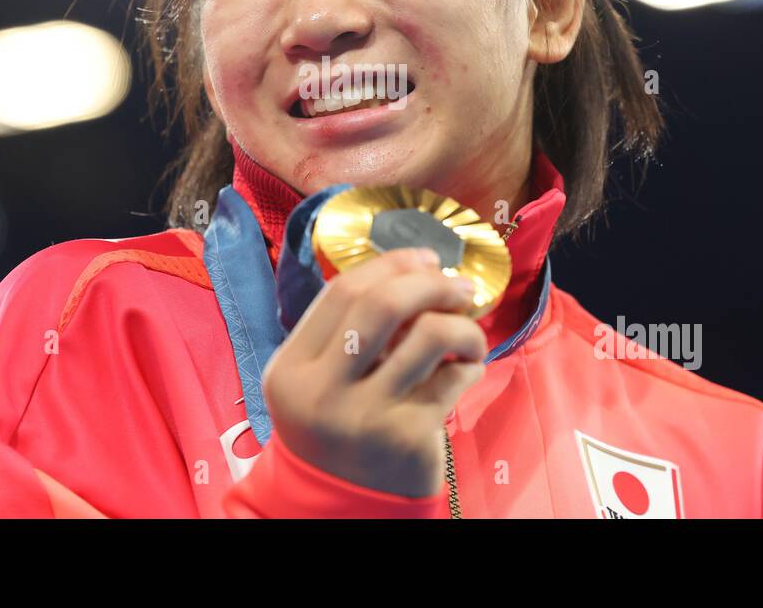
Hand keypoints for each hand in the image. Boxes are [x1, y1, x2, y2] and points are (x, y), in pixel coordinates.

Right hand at [260, 247, 486, 497]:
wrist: (341, 504)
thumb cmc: (338, 424)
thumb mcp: (319, 379)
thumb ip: (347, 330)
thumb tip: (413, 270)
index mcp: (292, 368)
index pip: (344, 291)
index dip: (392, 264)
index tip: (425, 258)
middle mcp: (322, 391)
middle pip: (383, 304)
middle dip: (430, 283)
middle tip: (459, 285)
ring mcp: (365, 416)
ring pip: (429, 335)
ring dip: (463, 324)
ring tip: (470, 333)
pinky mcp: (406, 437)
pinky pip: (453, 379)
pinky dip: (469, 365)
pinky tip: (465, 370)